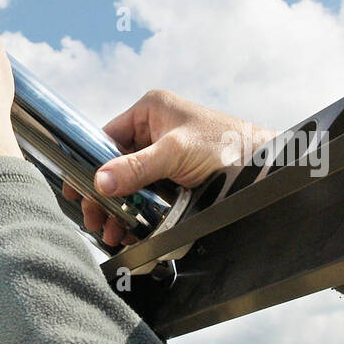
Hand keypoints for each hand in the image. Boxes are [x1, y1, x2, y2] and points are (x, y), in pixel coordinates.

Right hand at [63, 89, 275, 245]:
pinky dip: (138, 212)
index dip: (89, 165)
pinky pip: (149, 194)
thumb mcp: (177, 154)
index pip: (106, 137)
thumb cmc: (228, 147)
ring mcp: (167, 153)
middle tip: (94, 220)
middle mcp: (156, 129)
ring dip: (119, 208)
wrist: (267, 166)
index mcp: (151, 110)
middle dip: (104, 195)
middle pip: (116, 164)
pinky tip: (131, 231)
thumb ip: (138, 167)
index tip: (75, 190)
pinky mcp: (178, 176)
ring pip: (131, 183)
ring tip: (112, 233)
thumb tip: (101, 181)